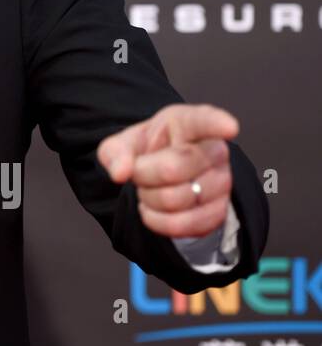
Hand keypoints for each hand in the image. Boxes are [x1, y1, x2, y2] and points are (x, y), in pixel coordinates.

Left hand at [97, 103, 238, 238]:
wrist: (162, 178)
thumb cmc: (147, 153)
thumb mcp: (123, 145)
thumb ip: (115, 152)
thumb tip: (120, 172)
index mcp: (188, 123)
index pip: (205, 120)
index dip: (217, 123)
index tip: (229, 127)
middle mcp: (213, 150)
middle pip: (172, 168)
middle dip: (142, 175)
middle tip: (140, 172)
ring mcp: (222, 182)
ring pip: (176, 200)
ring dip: (149, 199)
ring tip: (151, 188)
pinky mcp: (219, 212)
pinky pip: (183, 225)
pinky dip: (157, 221)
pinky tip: (155, 209)